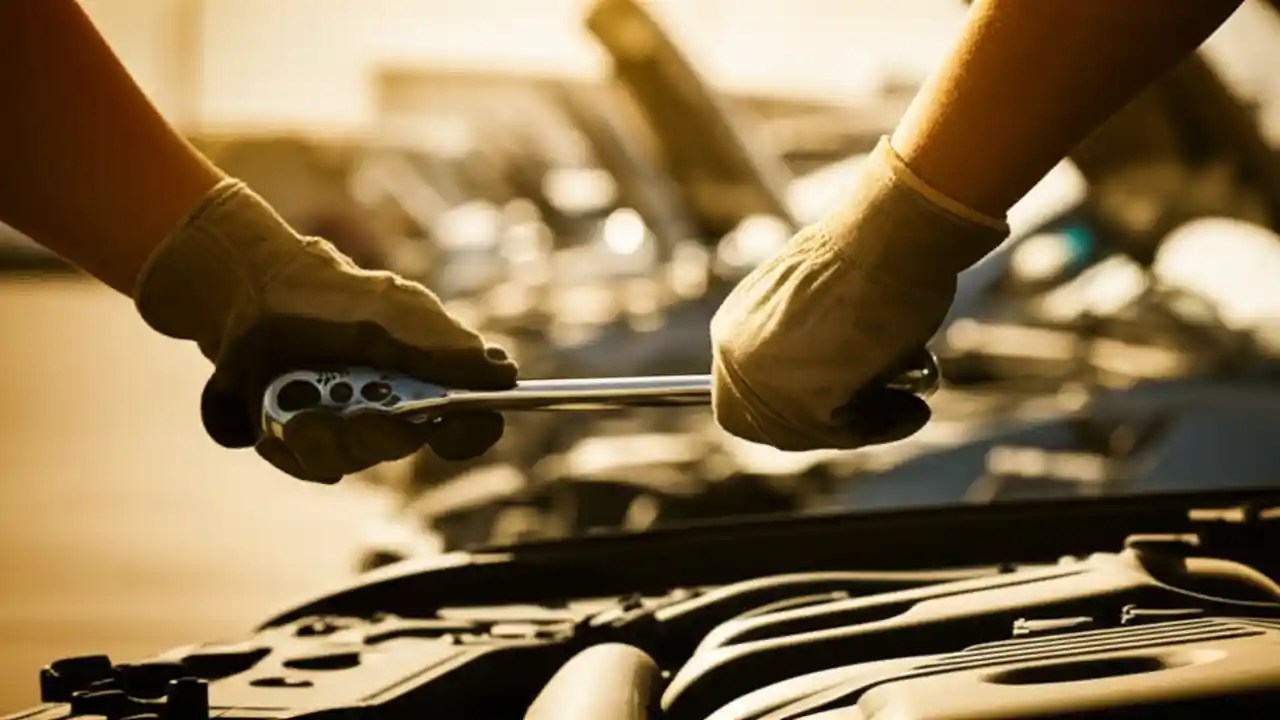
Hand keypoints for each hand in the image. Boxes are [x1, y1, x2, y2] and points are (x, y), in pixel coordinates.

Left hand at [134, 179, 516, 482]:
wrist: (252, 292)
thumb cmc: (333, 298)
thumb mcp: (390, 312)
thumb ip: (443, 346)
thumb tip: (503, 373)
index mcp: (429, 381)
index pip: (470, 423)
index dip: (469, 433)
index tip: (452, 427)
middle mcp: (395, 412)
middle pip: (402, 446)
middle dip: (378, 429)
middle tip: (359, 409)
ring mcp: (348, 430)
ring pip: (350, 461)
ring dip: (325, 431)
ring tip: (303, 403)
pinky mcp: (304, 445)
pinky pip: (306, 464)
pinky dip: (290, 438)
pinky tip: (281, 407)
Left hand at [710, 139, 1005, 450]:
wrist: (892, 235)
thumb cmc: (874, 254)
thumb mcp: (829, 300)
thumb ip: (817, 340)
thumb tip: (840, 376)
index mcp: (735, 324)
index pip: (749, 394)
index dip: (796, 408)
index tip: (846, 406)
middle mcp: (734, 352)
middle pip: (768, 423)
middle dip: (826, 425)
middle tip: (883, 411)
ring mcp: (761, 379)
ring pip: (805, 432)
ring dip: (860, 427)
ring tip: (908, 406)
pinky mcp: (798, 400)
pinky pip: (840, 434)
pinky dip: (882, 428)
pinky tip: (914, 408)